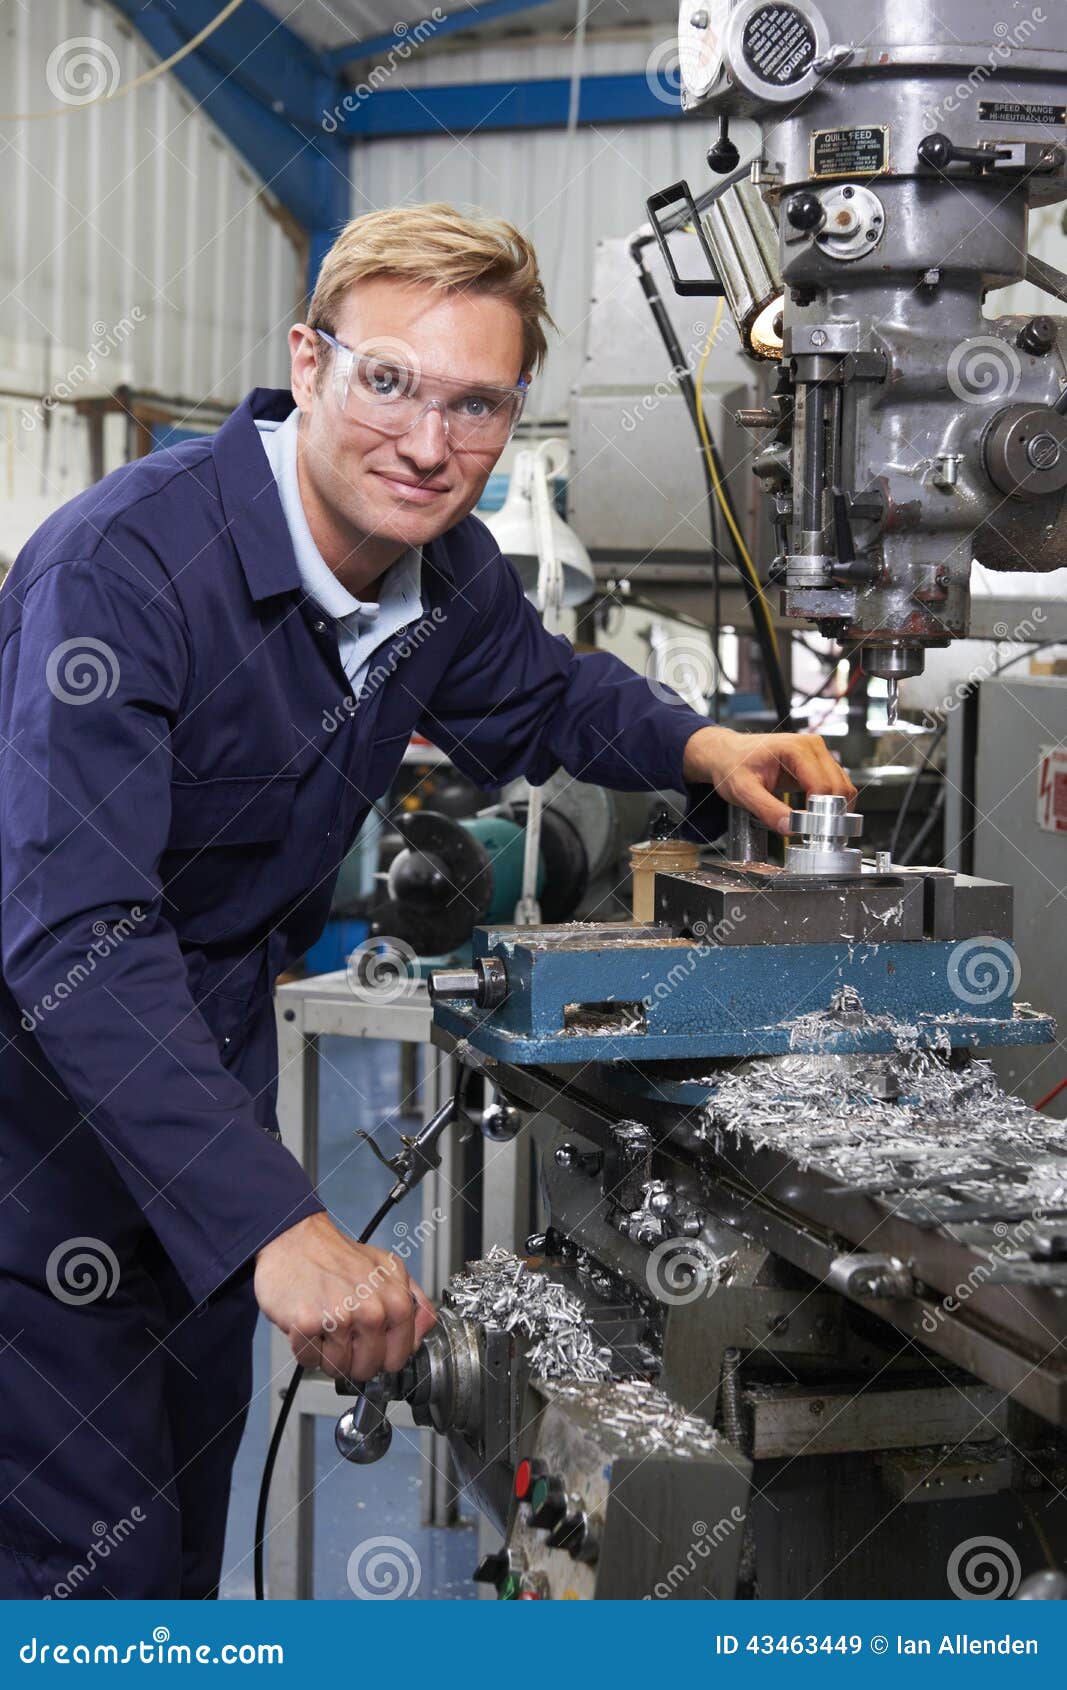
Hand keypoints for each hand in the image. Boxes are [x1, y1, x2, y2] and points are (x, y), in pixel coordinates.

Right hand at [254, 1211, 435, 1380]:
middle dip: (353, 1359)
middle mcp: (371, 1311)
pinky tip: (308, 1324)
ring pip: (338, 1369)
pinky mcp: (307, 1324)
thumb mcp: (387, 1267)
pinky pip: (309, 1361)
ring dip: (327, 1355)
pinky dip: (305, 1349)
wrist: (294, 1240)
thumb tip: (423, 1329)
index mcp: (396, 1301)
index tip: (371, 1346)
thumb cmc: (337, 1255)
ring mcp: (340, 1318)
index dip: (382, 1356)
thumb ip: (413, 1299)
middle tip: (343, 1335)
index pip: (398, 1359)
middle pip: (367, 1369)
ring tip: (325, 1327)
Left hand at [682, 724, 856, 834]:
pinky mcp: (818, 765)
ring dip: (835, 810)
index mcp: (795, 748)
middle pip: (838, 786)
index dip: (820, 812)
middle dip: (831, 813)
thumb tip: (790, 827)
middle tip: (815, 834)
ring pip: (842, 787)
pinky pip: (835, 786)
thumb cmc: (733, 765)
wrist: (727, 754)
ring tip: (815, 827)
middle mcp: (812, 747)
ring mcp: (818, 754)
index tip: (809, 830)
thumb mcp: (744, 791)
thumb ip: (767, 809)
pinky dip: (832, 804)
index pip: (823, 785)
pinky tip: (817, 818)